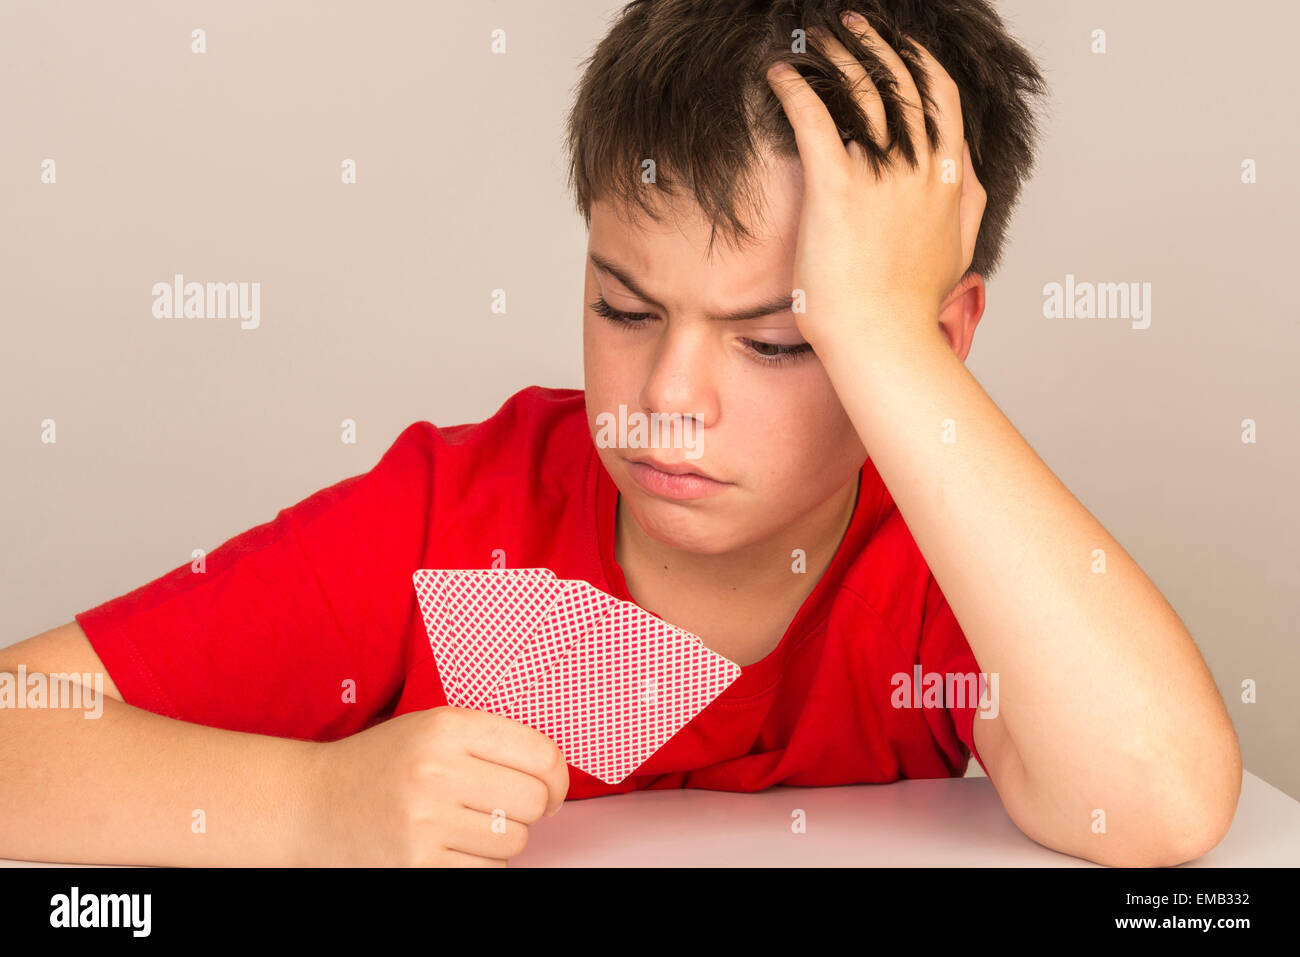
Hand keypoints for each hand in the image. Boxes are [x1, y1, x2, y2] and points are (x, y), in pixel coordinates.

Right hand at [301, 705, 568, 865]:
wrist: (310, 804)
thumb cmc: (380, 764)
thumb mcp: (431, 728)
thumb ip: (491, 739)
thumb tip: (554, 774)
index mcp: (446, 728)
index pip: (540, 754)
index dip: (557, 775)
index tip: (552, 785)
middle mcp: (436, 772)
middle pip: (532, 801)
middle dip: (532, 808)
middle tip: (509, 807)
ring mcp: (424, 823)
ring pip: (513, 841)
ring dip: (501, 838)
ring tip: (468, 824)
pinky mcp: (416, 865)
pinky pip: (485, 870)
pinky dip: (478, 863)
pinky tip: (451, 845)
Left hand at [764, 11, 985, 351]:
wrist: (884, 340)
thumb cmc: (910, 306)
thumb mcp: (959, 248)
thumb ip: (969, 205)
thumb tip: (973, 177)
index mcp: (951, 178)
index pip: (941, 99)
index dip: (919, 63)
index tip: (901, 46)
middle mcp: (921, 168)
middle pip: (902, 83)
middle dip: (876, 44)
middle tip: (850, 26)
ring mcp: (880, 176)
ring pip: (862, 90)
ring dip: (837, 56)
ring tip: (815, 40)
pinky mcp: (836, 189)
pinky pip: (813, 119)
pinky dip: (794, 89)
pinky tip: (779, 74)